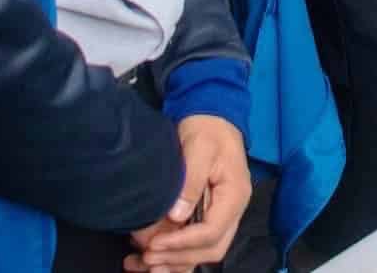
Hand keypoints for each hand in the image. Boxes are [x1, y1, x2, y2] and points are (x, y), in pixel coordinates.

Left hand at [127, 116, 249, 271]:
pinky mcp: (207, 215)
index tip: (154, 243)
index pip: (212, 232)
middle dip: (178, 258)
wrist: (212, 117)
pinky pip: (195, 245)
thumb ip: (190, 181)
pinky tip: (150, 259)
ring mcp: (221, 215)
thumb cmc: (207, 129)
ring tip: (142, 264)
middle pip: (211, 249)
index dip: (182, 242)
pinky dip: (174, 256)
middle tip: (147, 258)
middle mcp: (232, 211)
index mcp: (234, 195)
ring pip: (203, 252)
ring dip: (174, 263)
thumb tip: (177, 216)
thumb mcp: (200, 147)